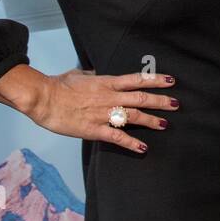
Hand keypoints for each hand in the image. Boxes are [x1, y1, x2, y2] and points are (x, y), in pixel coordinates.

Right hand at [0, 64, 176, 153]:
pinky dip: (132, 143)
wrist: (43, 98)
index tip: (170, 81)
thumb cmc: (58, 85)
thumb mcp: (79, 74)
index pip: (137, 80)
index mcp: (106, 82)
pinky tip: (143, 148)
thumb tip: (97, 72)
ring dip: (151, 121)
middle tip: (176, 104)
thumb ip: (92, 75)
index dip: (156, 80)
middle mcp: (109, 97)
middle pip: (141, 98)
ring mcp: (103, 114)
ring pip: (133, 117)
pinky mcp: (94, 129)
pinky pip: (117, 137)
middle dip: (161, 102)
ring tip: (165, 124)